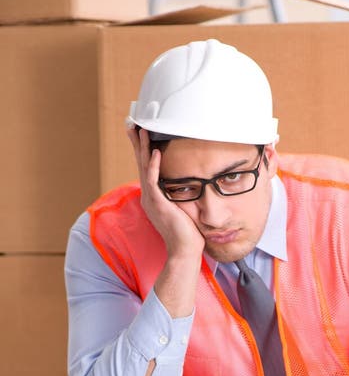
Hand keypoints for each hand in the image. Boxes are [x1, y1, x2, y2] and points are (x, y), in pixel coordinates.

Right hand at [127, 127, 204, 260]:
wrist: (184, 251)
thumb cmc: (187, 234)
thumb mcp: (182, 209)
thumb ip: (180, 196)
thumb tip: (189, 185)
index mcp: (153, 197)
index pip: (146, 168)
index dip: (143, 151)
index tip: (141, 134)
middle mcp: (149, 196)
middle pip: (141, 164)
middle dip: (137, 143)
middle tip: (132, 124)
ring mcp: (152, 200)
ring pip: (144, 168)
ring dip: (143, 148)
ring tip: (141, 130)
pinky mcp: (158, 203)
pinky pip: (153, 180)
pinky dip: (154, 166)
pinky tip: (156, 152)